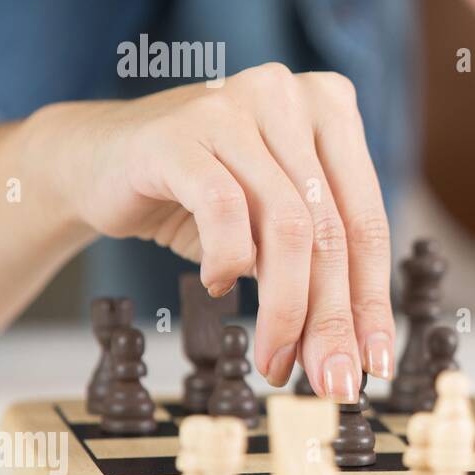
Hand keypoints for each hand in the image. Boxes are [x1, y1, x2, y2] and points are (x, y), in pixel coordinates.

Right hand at [35, 64, 393, 399]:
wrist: (96, 162)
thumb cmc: (201, 194)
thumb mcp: (274, 225)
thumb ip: (318, 266)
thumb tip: (354, 353)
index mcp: (332, 107)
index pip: (367, 221)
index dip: (373, 301)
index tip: (377, 363)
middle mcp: (292, 94)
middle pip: (331, 231)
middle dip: (333, 319)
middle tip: (332, 380)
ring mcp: (236, 106)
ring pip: (288, 227)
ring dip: (286, 309)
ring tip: (274, 358)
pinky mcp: (181, 132)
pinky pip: (225, 210)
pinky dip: (228, 260)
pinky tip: (217, 286)